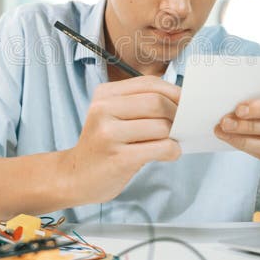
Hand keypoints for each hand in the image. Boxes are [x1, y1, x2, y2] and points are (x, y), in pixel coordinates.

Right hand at [64, 75, 181, 203]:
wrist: (75, 177)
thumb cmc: (103, 146)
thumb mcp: (112, 116)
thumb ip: (140, 104)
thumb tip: (182, 102)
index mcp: (104, 94)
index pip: (149, 83)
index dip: (174, 92)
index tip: (185, 104)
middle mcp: (103, 109)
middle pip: (157, 102)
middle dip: (177, 114)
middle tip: (182, 125)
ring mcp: (109, 134)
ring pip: (161, 126)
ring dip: (175, 135)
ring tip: (171, 141)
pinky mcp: (118, 157)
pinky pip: (161, 148)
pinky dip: (172, 151)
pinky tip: (168, 154)